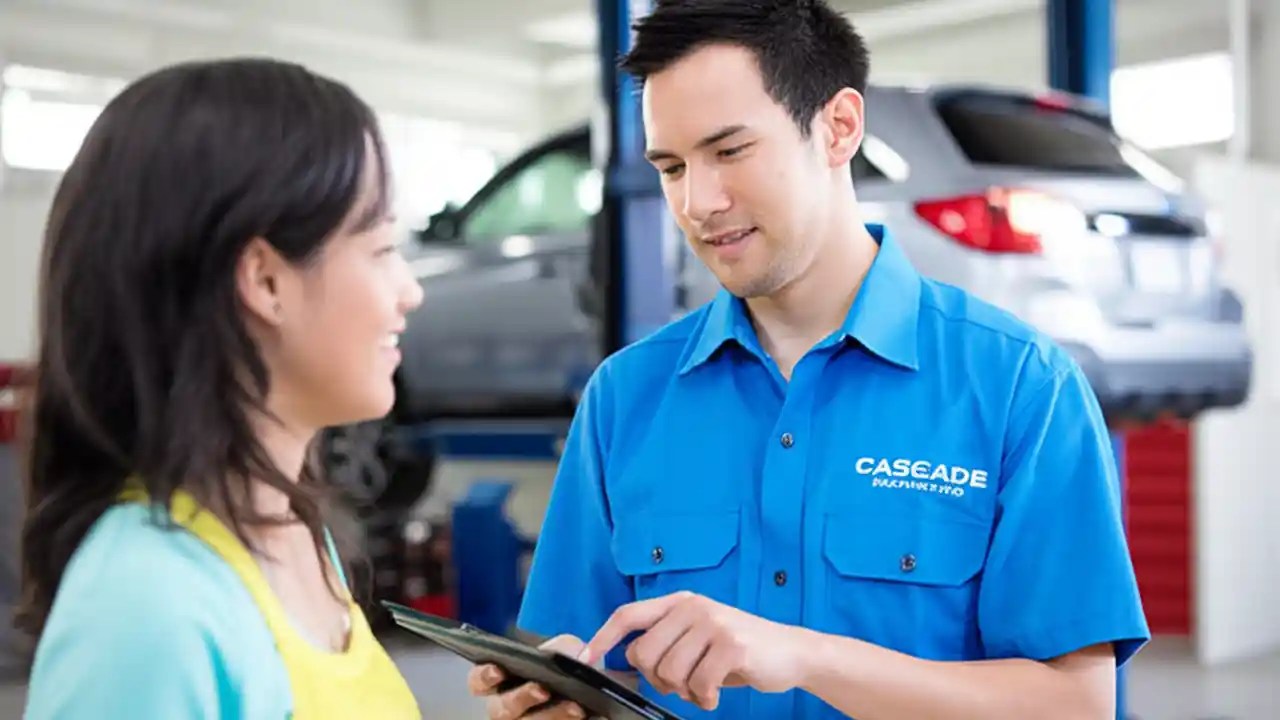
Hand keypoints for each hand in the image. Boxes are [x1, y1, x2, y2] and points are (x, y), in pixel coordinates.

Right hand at [467, 634, 590, 718]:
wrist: (581, 686)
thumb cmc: (559, 665)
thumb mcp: (562, 649)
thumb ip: (564, 648)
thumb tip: (577, 655)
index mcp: (497, 682)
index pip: (478, 682)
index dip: (484, 676)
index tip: (498, 669)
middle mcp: (505, 708)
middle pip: (502, 709)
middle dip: (522, 698)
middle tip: (543, 689)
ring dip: (552, 716)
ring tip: (576, 708)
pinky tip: (590, 716)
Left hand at [582, 591, 811, 710]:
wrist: (790, 652)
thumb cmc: (737, 650)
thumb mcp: (698, 636)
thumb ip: (666, 641)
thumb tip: (627, 661)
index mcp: (680, 603)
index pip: (628, 615)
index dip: (603, 637)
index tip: (586, 658)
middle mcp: (693, 608)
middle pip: (644, 654)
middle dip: (658, 679)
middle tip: (683, 684)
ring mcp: (713, 624)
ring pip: (669, 673)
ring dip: (685, 693)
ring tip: (704, 687)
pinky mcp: (731, 646)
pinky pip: (698, 685)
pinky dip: (705, 699)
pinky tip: (716, 694)